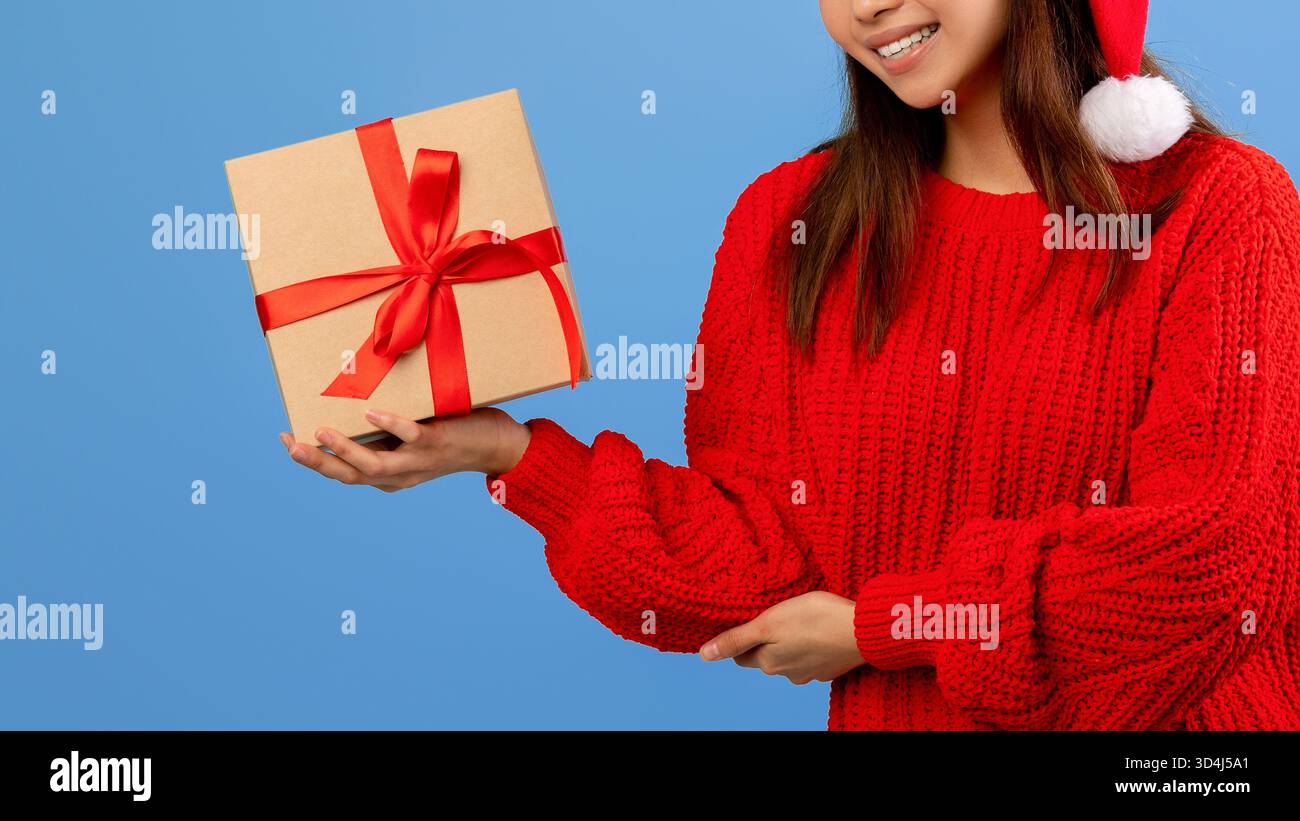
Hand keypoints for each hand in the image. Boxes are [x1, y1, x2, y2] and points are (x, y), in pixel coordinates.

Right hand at [280, 407, 530, 490]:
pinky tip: (371, 413)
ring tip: (320, 432)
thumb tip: (354, 397)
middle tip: (290, 445)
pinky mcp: (436, 443)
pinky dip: (390, 425)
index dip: (312, 460)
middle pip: (349, 475)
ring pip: (374, 463)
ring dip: (345, 450)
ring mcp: (417, 461)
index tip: (286, 440)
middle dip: (317, 462)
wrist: (497, 446)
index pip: (342, 472)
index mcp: (389, 475)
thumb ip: (385, 429)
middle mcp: (399, 475)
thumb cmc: (450, 436)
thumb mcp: (411, 438)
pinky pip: (410, 436)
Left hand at [698, 592, 864, 684]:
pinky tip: (817, 630)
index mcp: (767, 662)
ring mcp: (809, 673)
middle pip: (763, 656)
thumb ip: (736, 639)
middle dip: (763, 639)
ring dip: (788, 642)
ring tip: (797, 620)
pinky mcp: (829, 668)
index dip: (740, 637)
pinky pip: (810, 657)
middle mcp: (785, 673)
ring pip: (787, 657)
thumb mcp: (769, 623)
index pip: (740, 654)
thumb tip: (704, 655)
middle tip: (773, 615)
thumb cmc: (815, 619)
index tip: (747, 619)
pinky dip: (809, 645)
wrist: (864, 630)